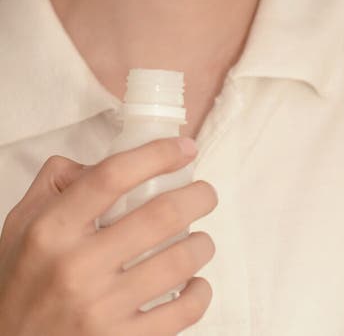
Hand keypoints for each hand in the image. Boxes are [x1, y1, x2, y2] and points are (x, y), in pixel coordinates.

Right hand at [0, 138, 217, 334]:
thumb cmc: (21, 282)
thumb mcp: (21, 224)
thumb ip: (58, 182)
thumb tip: (110, 160)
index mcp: (51, 230)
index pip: (114, 175)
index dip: (158, 154)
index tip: (185, 147)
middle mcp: (75, 268)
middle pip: (161, 215)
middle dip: (198, 196)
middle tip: (205, 194)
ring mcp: (98, 310)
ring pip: (179, 262)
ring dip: (202, 244)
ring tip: (200, 240)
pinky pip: (181, 313)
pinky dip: (199, 293)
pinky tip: (194, 283)